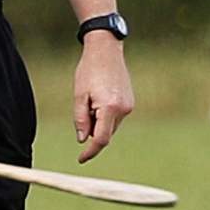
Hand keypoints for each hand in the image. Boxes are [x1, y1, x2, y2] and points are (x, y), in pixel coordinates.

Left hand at [72, 32, 134, 162]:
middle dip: (92, 133)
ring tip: (90, 100)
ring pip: (111, 126)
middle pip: (106, 134)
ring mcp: (129, 106)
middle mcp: (123, 109)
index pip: (100, 139)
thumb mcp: (79, 96)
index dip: (90, 151)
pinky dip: (105, 117)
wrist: (106, 51)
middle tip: (82, 111)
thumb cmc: (89, 71)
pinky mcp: (130, 103)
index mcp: (109, 108)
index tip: (81, 159)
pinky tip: (98, 99)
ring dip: (98, 123)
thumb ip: (80, 119)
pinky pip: (116, 118)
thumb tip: (83, 140)